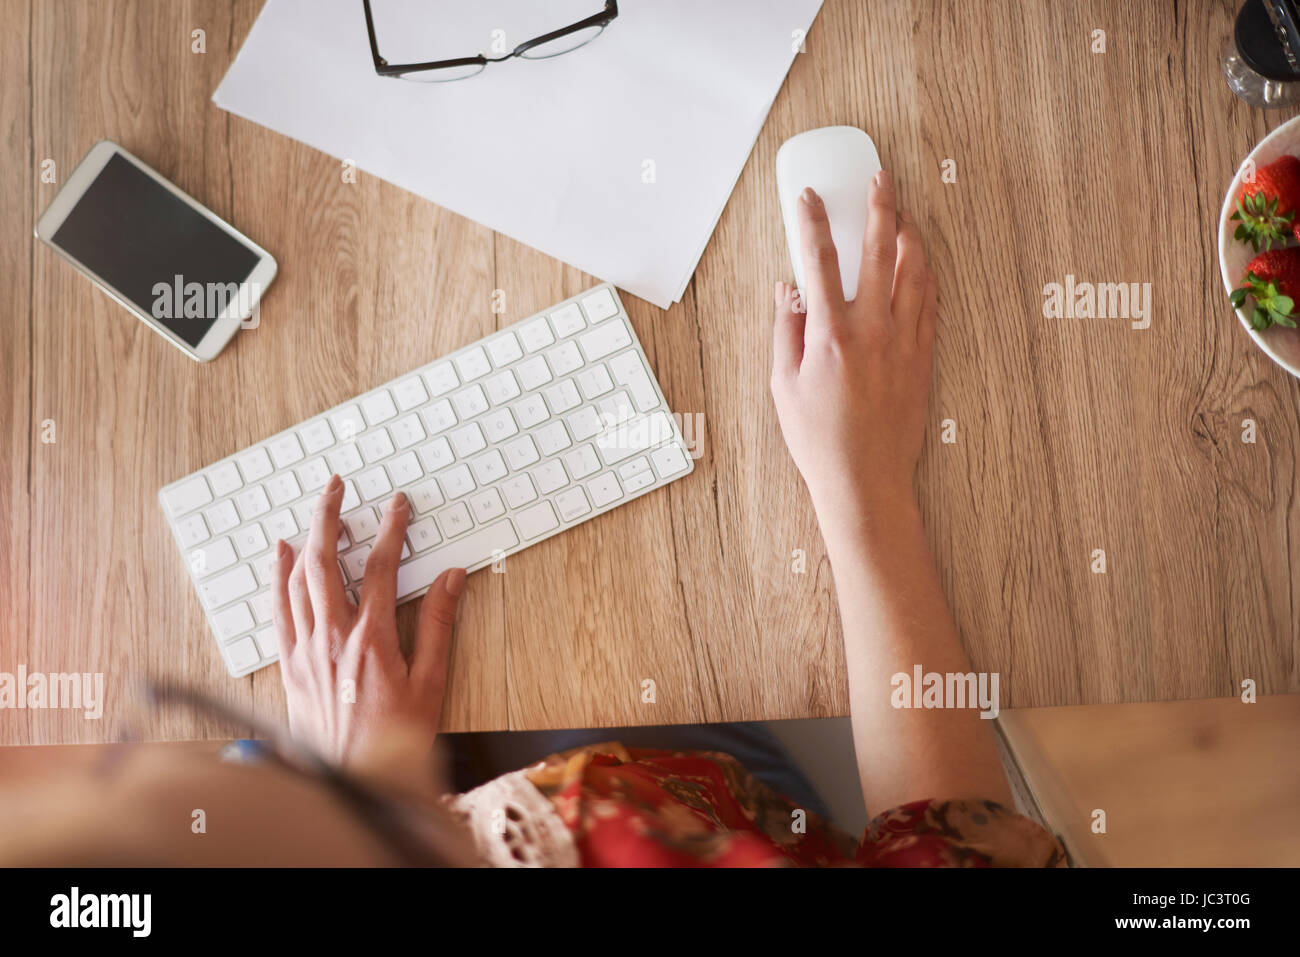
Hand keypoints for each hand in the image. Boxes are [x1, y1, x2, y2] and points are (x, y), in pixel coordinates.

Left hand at [272, 475, 464, 769]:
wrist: (355, 780)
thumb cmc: (396, 739)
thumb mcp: (431, 682)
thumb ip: (438, 625)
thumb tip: (449, 580)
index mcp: (371, 640)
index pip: (380, 568)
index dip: (391, 529)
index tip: (398, 505)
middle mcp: (332, 639)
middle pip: (325, 562)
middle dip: (330, 517)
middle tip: (336, 487)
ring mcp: (305, 652)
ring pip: (297, 581)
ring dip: (305, 540)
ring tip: (314, 513)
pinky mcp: (290, 668)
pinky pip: (279, 611)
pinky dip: (279, 579)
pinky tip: (282, 559)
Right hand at [770, 172, 936, 528]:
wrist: (866, 480)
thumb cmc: (819, 439)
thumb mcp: (782, 386)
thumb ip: (784, 330)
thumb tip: (787, 290)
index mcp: (830, 335)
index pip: (818, 261)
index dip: (811, 222)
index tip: (808, 198)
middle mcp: (871, 330)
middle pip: (878, 252)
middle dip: (878, 208)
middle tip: (879, 180)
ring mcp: (903, 342)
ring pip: (914, 272)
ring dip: (909, 235)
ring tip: (904, 214)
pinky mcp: (923, 358)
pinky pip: (930, 303)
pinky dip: (926, 275)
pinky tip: (922, 262)